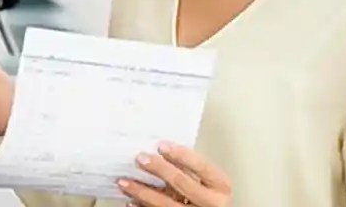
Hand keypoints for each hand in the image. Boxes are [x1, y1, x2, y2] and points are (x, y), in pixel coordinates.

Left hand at [117, 142, 231, 206]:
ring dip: (142, 192)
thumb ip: (189, 169)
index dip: (182, 156)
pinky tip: (131, 202)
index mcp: (221, 186)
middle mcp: (212, 203)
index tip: (162, 146)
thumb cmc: (207, 195)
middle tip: (141, 158)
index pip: (202, 167)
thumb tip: (159, 150)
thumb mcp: (206, 180)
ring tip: (124, 182)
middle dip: (160, 169)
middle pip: (183, 184)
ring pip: (166, 204)